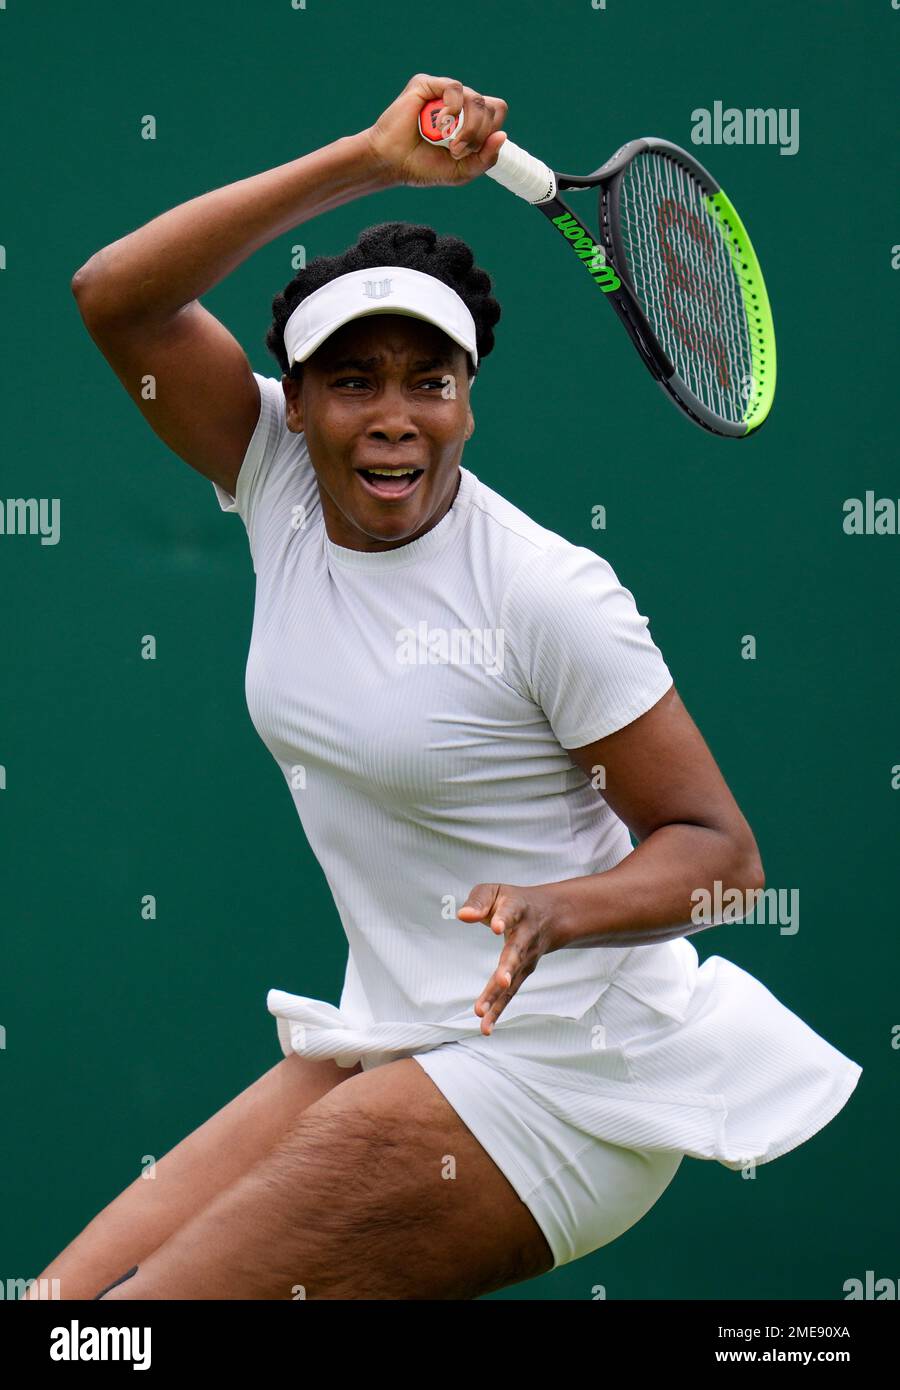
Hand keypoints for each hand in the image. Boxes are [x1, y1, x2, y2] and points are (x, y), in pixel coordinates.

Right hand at [362, 73, 507, 187]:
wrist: (393, 163)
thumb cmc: (424, 167)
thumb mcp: (462, 171)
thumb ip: (486, 158)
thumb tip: (503, 135)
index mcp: (469, 119)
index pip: (496, 111)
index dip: (491, 130)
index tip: (474, 150)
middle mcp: (459, 103)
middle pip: (489, 107)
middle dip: (478, 134)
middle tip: (457, 152)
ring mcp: (443, 92)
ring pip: (475, 99)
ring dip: (468, 128)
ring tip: (450, 145)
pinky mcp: (427, 84)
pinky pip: (454, 88)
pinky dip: (452, 109)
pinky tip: (441, 124)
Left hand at [457, 882, 562, 1034]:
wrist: (551, 914)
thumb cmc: (514, 901)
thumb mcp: (494, 891)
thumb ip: (478, 901)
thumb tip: (463, 916)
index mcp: (517, 910)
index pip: (511, 913)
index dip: (503, 919)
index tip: (495, 927)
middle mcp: (526, 936)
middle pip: (516, 953)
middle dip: (508, 968)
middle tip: (500, 981)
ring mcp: (526, 958)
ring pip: (513, 979)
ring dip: (497, 996)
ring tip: (481, 1013)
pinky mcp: (522, 974)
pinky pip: (509, 993)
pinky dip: (498, 1010)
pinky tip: (485, 1026)